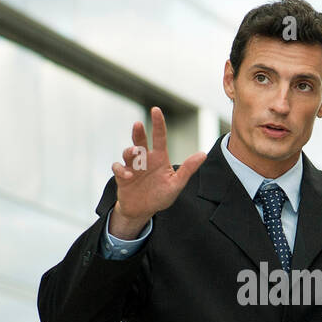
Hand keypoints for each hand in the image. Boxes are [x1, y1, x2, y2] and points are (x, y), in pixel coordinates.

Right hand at [108, 106, 207, 237]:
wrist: (143, 211)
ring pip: (128, 152)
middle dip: (138, 132)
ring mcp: (132, 166)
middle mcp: (145, 159)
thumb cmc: (160, 196)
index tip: (155, 110)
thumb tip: (203, 154)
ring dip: (130, 151)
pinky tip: (128, 175)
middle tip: (138, 124)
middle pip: (140, 140)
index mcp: (159, 158)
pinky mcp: (122, 176)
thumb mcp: (176, 185)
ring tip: (135, 153)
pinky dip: (121, 170)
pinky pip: (118, 168)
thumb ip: (188, 170)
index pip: (159, 137)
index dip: (158, 123)